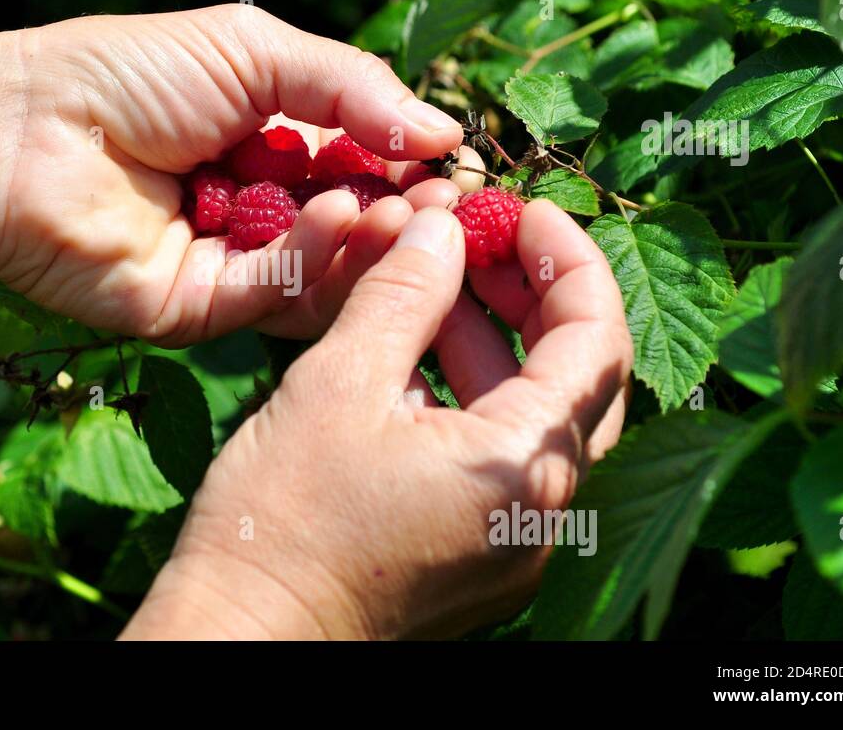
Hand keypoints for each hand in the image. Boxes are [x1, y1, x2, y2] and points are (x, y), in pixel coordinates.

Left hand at [0, 5, 481, 343]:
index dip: (406, 168)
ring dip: (368, 241)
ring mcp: (225, 264)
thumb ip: (351, 88)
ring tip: (404, 210)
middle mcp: (251, 208)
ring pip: (320, 272)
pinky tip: (336, 216)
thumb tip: (443, 131)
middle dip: (399, 213)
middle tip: (445, 201)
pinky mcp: (196, 311)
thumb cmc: (126, 76)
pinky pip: (272, 296)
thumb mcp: (252, 52)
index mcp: (264, 141)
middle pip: (348, 227)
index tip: (457, 167)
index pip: (357, 165)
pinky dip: (311, 260)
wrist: (20, 132)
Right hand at [121, 201, 632, 639]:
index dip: (568, 259)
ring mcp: (516, 541)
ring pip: (536, 417)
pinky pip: (501, 458)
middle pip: (578, 378)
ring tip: (435, 281)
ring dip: (497, 342)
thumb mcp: (340, 383)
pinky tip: (415, 353)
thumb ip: (403, 293)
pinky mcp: (478, 554)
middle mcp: (544, 513)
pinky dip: (472, 396)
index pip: (596, 339)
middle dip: (533, 296)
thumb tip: (441, 230)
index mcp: (526, 468)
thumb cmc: (283, 520)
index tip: (519, 209)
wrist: (247, 634)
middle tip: (479, 238)